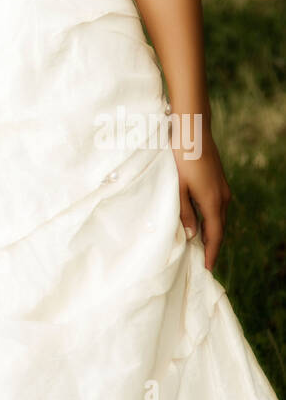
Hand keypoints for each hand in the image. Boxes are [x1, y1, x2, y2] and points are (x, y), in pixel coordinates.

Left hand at [170, 119, 231, 271]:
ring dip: (211, 231)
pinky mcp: (218, 181)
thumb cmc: (181, 158)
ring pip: (218, 216)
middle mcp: (222, 197)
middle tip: (202, 261)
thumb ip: (185, 212)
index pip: (215, 235)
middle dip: (211, 245)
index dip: (211, 253)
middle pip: (219, 228)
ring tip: (200, 245)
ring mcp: (222, 188)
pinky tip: (201, 220)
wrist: (193, 131)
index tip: (207, 268)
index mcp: (212, 202)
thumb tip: (192, 235)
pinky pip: (217, 206)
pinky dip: (210, 218)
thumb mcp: (178, 187)